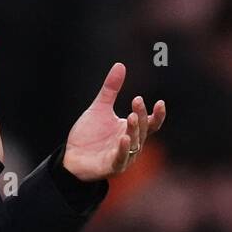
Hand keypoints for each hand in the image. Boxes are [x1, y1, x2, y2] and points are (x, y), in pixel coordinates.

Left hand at [63, 63, 164, 180]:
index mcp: (131, 130)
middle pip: (142, 130)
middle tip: (137, 101)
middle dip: (141, 116)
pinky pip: (121, 158)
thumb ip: (111, 89)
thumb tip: (120, 65)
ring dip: (134, 130)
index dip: (157, 115)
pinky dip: (124, 150)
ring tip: (131, 116)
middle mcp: (131, 144)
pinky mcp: (112, 166)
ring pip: (134, 143)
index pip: (150, 124)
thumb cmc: (88, 135)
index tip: (160, 102)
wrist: (71, 156)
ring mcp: (123, 157)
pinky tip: (124, 138)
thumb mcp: (100, 108)